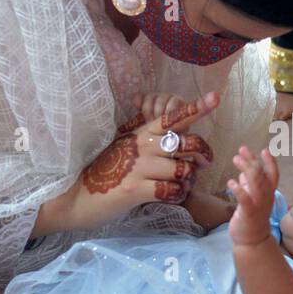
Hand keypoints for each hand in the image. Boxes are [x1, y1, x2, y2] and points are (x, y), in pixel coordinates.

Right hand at [81, 91, 217, 206]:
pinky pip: (171, 191)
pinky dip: (176, 196)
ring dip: (188, 181)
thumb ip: (151, 139)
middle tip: (202, 164)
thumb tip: (179, 136)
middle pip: (188, 143)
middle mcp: (143, 145)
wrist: (77, 195)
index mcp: (143, 132)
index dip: (196, 108)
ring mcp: (139, 167)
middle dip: (203, 155)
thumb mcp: (127, 147)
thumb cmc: (108, 171)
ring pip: (183, 169)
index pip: (174, 117)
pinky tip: (169, 196)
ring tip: (180, 186)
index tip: (215, 97)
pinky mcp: (135, 189)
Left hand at [227, 146, 279, 245]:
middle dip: (252, 160)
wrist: (253, 241)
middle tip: (241, 150)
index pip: (273, 174)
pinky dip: (239, 189)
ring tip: (236, 159)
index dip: (271, 162)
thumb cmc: (252, 218)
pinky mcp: (248, 213)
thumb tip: (243, 171)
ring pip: (256, 183)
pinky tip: (231, 182)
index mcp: (268, 193)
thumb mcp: (252, 198)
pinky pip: (245, 199)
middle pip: (262, 174)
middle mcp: (265, 197)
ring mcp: (258, 205)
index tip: (264, 150)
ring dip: (246, 169)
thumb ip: (249, 184)